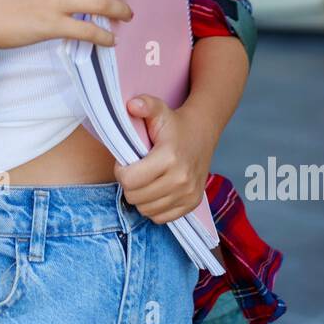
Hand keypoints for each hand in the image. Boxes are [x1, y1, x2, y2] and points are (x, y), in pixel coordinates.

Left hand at [113, 96, 217, 225]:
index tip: (126, 162)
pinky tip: (156, 190)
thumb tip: (132, 105)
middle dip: (129, 185)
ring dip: (140, 197)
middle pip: (135, 197)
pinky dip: (153, 207)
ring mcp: (188, 194)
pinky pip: (160, 218)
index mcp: (170, 157)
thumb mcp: (159, 111)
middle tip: (136, 170)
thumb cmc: (174, 124)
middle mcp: (181, 179)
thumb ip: (145, 105)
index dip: (121, 171)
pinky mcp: (192, 204)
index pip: (129, 180)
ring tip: (145, 179)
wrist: (202, 133)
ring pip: (146, 210)